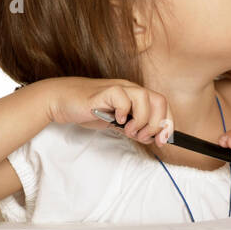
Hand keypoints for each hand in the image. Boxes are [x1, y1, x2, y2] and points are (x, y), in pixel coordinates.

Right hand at [39, 77, 174, 144]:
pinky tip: (115, 120)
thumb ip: (134, 127)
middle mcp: (131, 89)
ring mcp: (119, 88)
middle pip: (159, 100)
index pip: (163, 105)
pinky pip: (122, 98)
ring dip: (141, 120)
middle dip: (156, 124)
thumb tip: (152, 138)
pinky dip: (123, 112)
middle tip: (143, 137)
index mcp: (137, 96)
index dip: (167, 124)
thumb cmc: (90, 110)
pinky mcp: (105, 91)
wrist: (63, 101)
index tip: (162, 141)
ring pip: (145, 97)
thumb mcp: (117, 122)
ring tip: (128, 131)